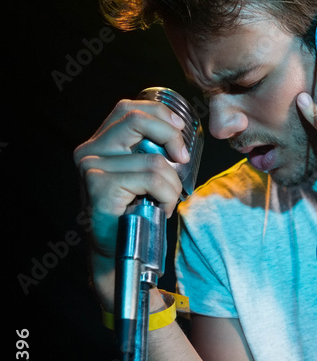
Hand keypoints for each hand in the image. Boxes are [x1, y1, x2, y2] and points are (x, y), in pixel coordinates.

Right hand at [73, 100, 188, 303]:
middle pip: (137, 119)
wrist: (117, 251)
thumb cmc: (134, 212)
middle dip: (171, 136)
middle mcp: (89, 151)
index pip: (129, 108)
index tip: (181, 129)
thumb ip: (150, 149)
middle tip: (183, 159)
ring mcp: (91, 168)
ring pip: (154, 159)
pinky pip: (152, 179)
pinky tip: (161, 208)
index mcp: (99, 143)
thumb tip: (180, 129)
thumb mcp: (142, 173)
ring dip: (173, 184)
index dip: (160, 113)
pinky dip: (168, 195)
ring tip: (166, 200)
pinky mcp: (100, 187)